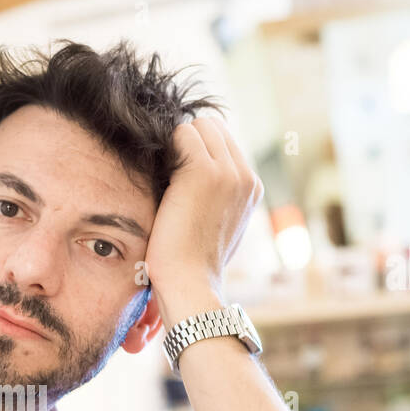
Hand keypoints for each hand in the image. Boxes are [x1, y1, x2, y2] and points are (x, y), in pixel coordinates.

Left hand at [143, 114, 262, 322]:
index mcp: (252, 187)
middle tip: (168, 171)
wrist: (190, 284)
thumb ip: (217, 197)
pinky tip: (157, 176)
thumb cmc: (192, 263)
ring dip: (177, 144)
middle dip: (189, 141)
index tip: (178, 172)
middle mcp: (245, 175)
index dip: (198, 149)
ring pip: (198, 126)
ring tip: (163, 177)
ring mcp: (227, 171)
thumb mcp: (215, 225)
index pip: (224, 140)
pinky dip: (165, 148)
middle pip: (213, 126)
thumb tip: (193, 180)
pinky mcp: (203, 172)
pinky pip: (181, 134)